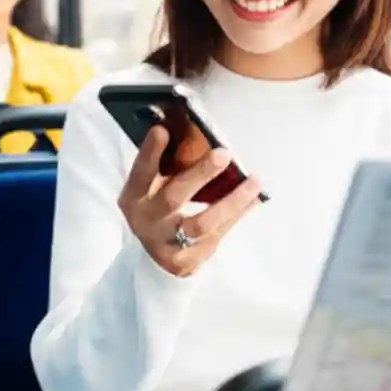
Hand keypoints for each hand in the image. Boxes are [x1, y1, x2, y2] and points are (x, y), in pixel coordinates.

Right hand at [117, 126, 264, 277]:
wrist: (154, 259)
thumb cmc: (157, 211)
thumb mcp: (151, 190)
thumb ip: (166, 167)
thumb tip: (197, 135)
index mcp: (135, 198)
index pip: (141, 173)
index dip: (149, 153)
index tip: (162, 130)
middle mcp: (148, 221)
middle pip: (173, 198)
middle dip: (199, 174)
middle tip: (223, 154)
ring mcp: (168, 244)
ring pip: (202, 222)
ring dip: (232, 200)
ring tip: (254, 180)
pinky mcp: (189, 260)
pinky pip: (218, 233)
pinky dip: (238, 214)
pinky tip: (253, 199)